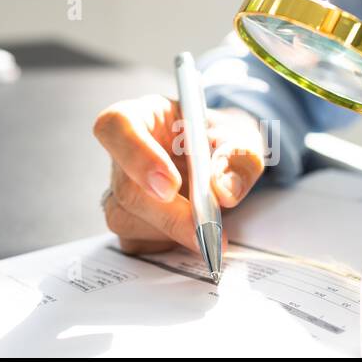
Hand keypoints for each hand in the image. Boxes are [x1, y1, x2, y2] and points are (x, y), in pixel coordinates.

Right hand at [93, 95, 265, 253]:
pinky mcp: (127, 221)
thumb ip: (239, 157)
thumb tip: (223, 191)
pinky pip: (138, 243)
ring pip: (129, 220)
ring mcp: (119, 190)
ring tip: (210, 225)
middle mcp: (122, 153)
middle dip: (170, 216)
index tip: (171, 186)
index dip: (138, 156)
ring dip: (174, 231)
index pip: (118, 127)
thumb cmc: (223, 140)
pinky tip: (193, 233)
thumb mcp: (243, 138)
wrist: (221, 160)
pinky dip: (170, 245)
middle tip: (208, 231)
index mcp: (142, 116)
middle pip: (126, 188)